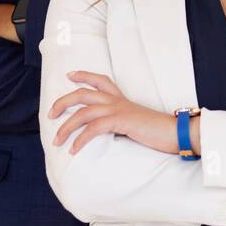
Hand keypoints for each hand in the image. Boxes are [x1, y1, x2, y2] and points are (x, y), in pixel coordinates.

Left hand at [48, 70, 176, 154]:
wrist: (175, 132)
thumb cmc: (158, 131)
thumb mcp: (136, 122)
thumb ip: (120, 122)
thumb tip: (106, 131)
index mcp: (122, 99)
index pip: (101, 80)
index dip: (83, 76)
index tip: (70, 75)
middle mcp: (118, 101)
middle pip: (83, 93)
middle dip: (63, 102)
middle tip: (50, 114)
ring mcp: (119, 109)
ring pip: (83, 112)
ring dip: (66, 127)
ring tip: (57, 140)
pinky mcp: (121, 121)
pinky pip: (93, 128)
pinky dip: (80, 140)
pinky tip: (74, 150)